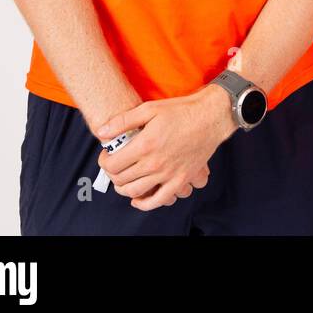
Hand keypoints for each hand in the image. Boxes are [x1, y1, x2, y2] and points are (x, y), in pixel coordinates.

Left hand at [95, 86, 235, 209]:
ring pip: (135, 192)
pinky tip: (138, 199)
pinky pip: (158, 200)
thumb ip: (123, 121)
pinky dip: (144, 204)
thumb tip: (102, 132)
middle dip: (112, 173)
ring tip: (123, 179)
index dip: (104, 161)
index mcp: (145, 145)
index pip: (112, 164)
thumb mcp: (149, 109)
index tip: (107, 155)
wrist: (211, 116)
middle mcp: (155, 163)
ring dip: (123, 188)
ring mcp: (168, 174)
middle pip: (121, 179)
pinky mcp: (181, 179)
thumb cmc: (182, 110)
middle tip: (114, 165)